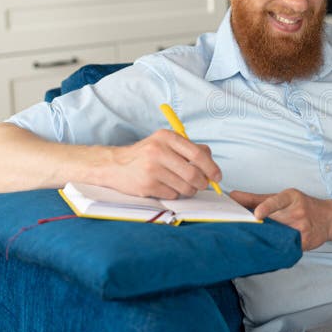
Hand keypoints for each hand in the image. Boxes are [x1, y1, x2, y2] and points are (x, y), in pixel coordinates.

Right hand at [107, 129, 221, 198]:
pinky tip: (165, 187)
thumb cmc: (146, 155)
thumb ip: (189, 148)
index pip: (198, 153)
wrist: (114, 165)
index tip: (217, 176)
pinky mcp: (146, 185)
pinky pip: (172, 195)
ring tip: (182, 185)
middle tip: (202, 185)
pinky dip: (174, 194)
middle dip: (203, 183)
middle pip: (193, 173)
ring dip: (189, 190)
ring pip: (185, 187)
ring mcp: (151, 169)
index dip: (212, 167)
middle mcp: (158, 151)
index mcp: (167, 137)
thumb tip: (211, 161)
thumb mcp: (165, 143)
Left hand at [230, 188, 331, 250]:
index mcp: (291, 197)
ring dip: (265, 239)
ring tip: (251, 241)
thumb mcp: (281, 197)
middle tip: (238, 230)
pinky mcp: (305, 242)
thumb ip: (255, 198)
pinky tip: (267, 249)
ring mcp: (303, 228)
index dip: (267, 207)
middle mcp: (298, 211)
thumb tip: (232, 195)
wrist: (328, 218)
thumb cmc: (300, 205)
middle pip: (274, 221)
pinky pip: (286, 247)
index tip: (257, 214)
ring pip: (278, 236)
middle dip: (258, 226)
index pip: (277, 200)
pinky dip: (275, 248)